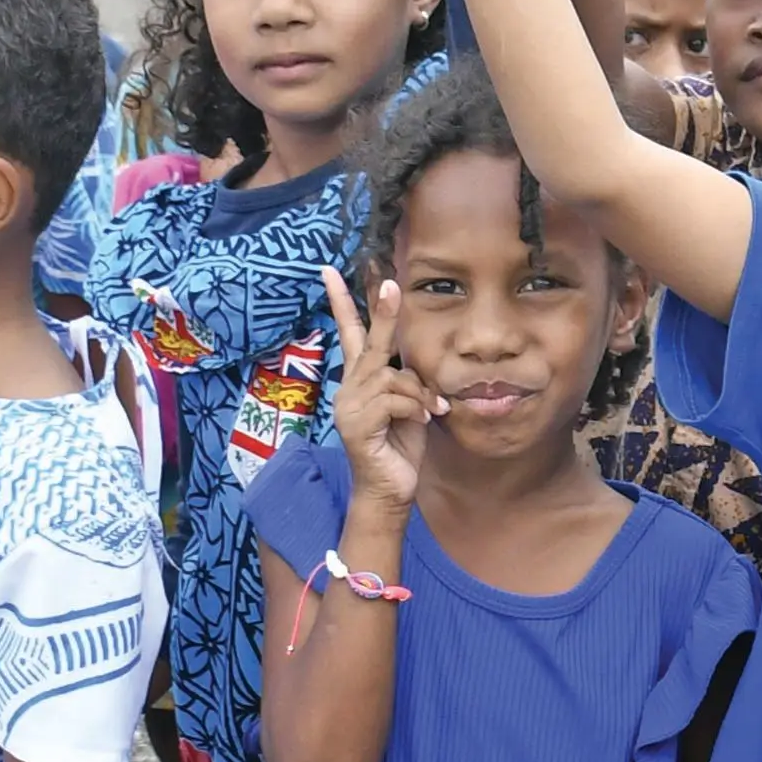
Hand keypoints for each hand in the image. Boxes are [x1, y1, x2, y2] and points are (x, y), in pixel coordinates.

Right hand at [321, 266, 430, 509]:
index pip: (349, 333)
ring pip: (391, 376)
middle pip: (370, 344)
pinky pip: (393, 399)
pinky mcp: (356, 425)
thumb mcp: (410, 405)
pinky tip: (424, 421)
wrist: (391, 491)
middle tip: (390, 283)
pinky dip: (416, 407)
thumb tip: (411, 363)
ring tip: (432, 410)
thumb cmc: (400, 446)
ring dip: (419, 392)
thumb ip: (407, 380)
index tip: (329, 270)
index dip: (342, 302)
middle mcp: (348, 388)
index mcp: (360, 380)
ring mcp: (347, 407)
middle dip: (383, 313)